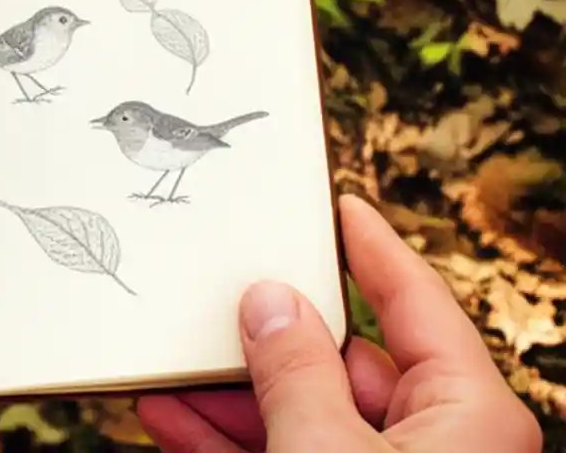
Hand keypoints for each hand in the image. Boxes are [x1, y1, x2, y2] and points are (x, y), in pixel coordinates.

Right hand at [135, 194, 542, 452]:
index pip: (415, 306)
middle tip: (215, 295)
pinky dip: (222, 443)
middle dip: (267, 335)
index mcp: (468, 420)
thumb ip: (294, 371)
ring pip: (299, 417)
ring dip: (228, 395)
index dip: (373, 250)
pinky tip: (167, 418)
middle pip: (343, 363)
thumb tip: (268, 301)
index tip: (337, 205)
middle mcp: (431, 449)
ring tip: (165, 363)